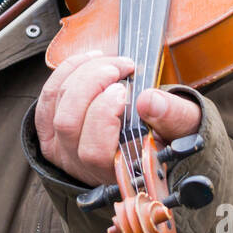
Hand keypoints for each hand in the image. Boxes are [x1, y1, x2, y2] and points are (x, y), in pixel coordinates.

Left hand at [36, 51, 202, 188]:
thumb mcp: (184, 128)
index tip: (125, 90)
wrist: (153, 138)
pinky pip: (48, 97)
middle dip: (92, 84)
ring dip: (82, 73)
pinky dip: (66, 72)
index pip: (94, 151)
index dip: (104, 115)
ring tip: (111, 63)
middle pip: (69, 122)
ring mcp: (61, 149)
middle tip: (120, 67)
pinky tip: (90, 60)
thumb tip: (148, 100)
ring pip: (57, 106)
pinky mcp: (50, 130)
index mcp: (115, 172)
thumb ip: (173, 115)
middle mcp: (81, 166)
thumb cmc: (169, 135)